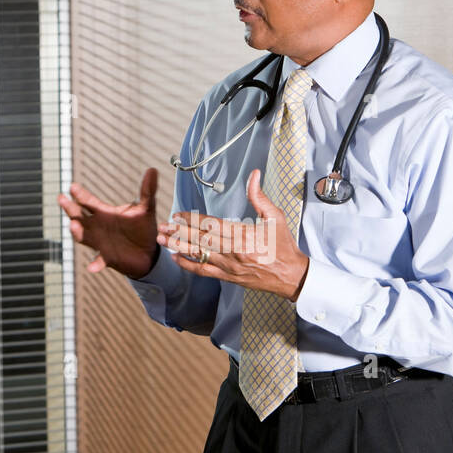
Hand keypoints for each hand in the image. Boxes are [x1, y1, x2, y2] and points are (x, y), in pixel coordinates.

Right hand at [57, 168, 159, 277]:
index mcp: (104, 213)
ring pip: (83, 236)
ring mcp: (100, 243)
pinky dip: (95, 264)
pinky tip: (92, 267)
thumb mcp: (147, 209)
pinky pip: (99, 261)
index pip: (88, 202)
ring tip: (74, 226)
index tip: (73, 187)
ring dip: (78, 232)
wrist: (148, 253)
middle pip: (79, 216)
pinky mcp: (107, 258)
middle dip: (70, 208)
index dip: (80, 195)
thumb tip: (153, 169)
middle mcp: (97, 227)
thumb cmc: (142, 228)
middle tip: (63, 200)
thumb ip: (148, 191)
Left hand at [159, 169, 309, 300]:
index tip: (178, 215)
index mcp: (244, 235)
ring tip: (162, 241)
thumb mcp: (275, 217)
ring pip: (199, 255)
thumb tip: (254, 175)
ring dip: (178, 247)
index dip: (192, 220)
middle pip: (200, 240)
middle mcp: (234, 251)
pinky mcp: (228, 277)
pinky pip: (204, 271)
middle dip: (179, 233)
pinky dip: (188, 265)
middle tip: (162, 227)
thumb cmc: (283, 245)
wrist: (290, 275)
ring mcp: (230, 266)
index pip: (212, 225)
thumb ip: (260, 196)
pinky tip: (176, 258)